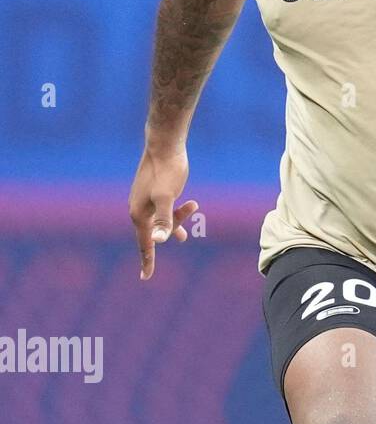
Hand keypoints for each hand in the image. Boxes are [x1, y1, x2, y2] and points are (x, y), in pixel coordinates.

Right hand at [129, 144, 199, 279]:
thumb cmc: (167, 172)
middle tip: (168, 244)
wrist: (164, 146)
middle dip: (167, 236)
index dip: (147, 261)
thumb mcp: (167, 197)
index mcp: (139, 215)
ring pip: (161, 221)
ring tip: (187, 229)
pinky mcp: (154, 192)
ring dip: (177, 223)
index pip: (144, 244)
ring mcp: (146, 200)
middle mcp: (139, 209)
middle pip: (153, 233)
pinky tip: (189, 207)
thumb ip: (164, 219)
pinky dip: (176, 214)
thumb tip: (159, 240)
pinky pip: (163, 210)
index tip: (145, 278)